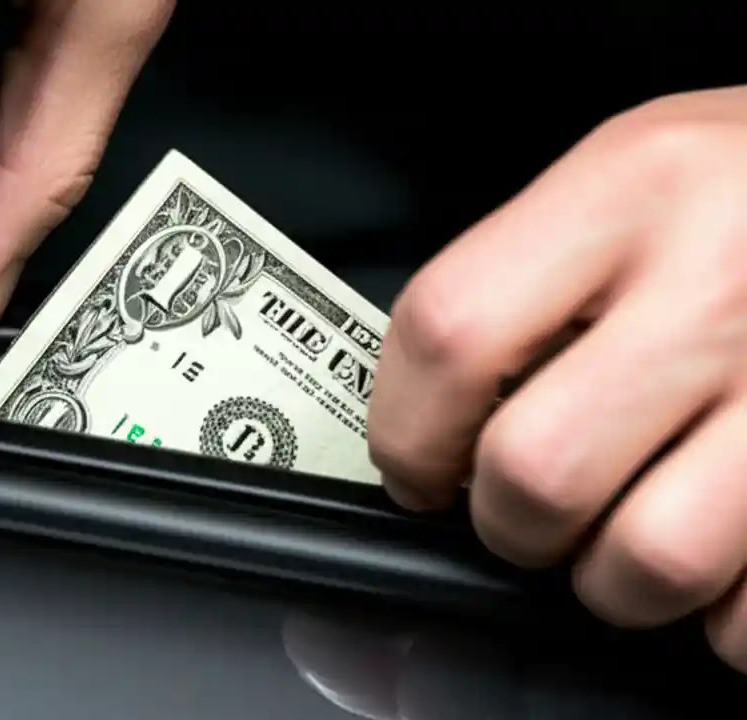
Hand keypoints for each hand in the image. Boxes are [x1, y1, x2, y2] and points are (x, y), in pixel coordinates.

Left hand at [367, 85, 746, 671]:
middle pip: (537, 469)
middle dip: (508, 524)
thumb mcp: (644, 168)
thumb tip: (443, 414)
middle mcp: (717, 278)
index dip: (406, 428)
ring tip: (629, 539)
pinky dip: (723, 614)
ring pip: (652, 558)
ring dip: (616, 582)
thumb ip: (539, 275)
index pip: (451, 331)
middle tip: (525, 512)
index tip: (412, 467)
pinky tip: (722, 556)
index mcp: (633, 187)